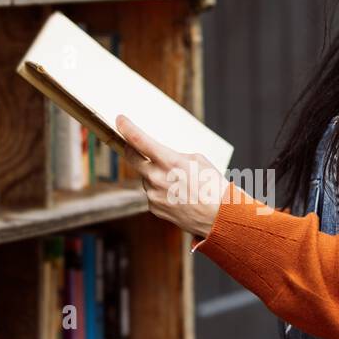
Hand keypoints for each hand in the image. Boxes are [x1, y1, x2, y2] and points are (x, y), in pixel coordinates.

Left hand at [116, 115, 224, 239]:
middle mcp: (157, 178)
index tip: (120, 120)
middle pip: (132, 158)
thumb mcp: (199, 161)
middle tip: (132, 144)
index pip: (140, 141)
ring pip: (145, 177)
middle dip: (131, 149)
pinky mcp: (154, 207)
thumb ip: (175, 155)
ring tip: (178, 181)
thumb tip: (162, 157)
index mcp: (170, 162)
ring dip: (154, 174)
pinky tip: (177, 194)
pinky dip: (160, 190)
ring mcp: (153, 194)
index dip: (127, 128)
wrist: (219, 218)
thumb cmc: (213, 186)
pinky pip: (151, 192)